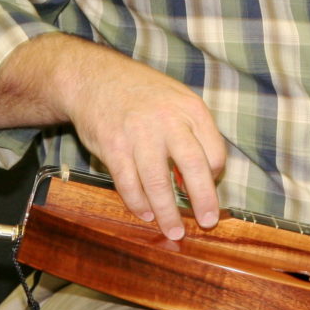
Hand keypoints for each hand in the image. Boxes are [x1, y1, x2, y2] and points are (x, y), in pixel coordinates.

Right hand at [0, 34, 225, 238]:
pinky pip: (128, 182)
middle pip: (193, 166)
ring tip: (172, 230)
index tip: (207, 190)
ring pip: (158, 182)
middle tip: (206, 223)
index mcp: (191, 109)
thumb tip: (205, 176)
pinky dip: (137, 202)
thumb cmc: (143, 95)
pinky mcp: (113, 145)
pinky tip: (144, 213)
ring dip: (166, 211)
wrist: (95, 78)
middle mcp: (168, 119)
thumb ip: (194, 134)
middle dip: (202, 199)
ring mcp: (139, 133)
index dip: (214, 177)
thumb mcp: (178, 101)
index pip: (214, 152)